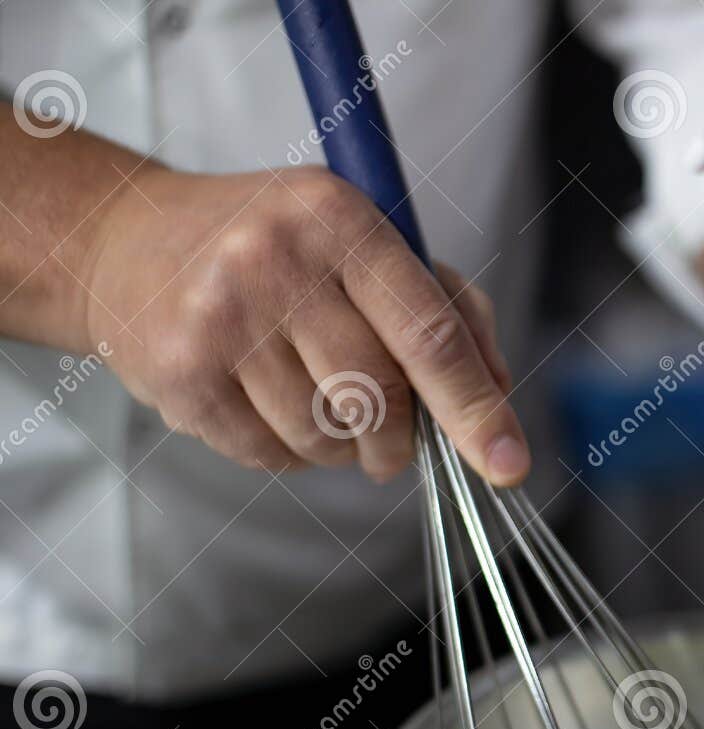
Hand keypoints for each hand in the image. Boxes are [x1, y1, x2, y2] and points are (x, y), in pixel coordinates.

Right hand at [84, 165, 523, 482]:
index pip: (429, 334)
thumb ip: (449, 310)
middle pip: (379, 399)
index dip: (476, 410)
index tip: (510, 465)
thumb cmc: (276, 245)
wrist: (125, 237)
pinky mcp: (180, 374)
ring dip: (341, 447)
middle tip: (392, 442)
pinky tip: (267, 403)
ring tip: (317, 401)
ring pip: (325, 438)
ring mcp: (220, 319)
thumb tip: (497, 395)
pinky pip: (270, 456)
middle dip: (401, 441)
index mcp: (340, 220)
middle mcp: (276, 262)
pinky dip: (288, 451)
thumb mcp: (366, 240)